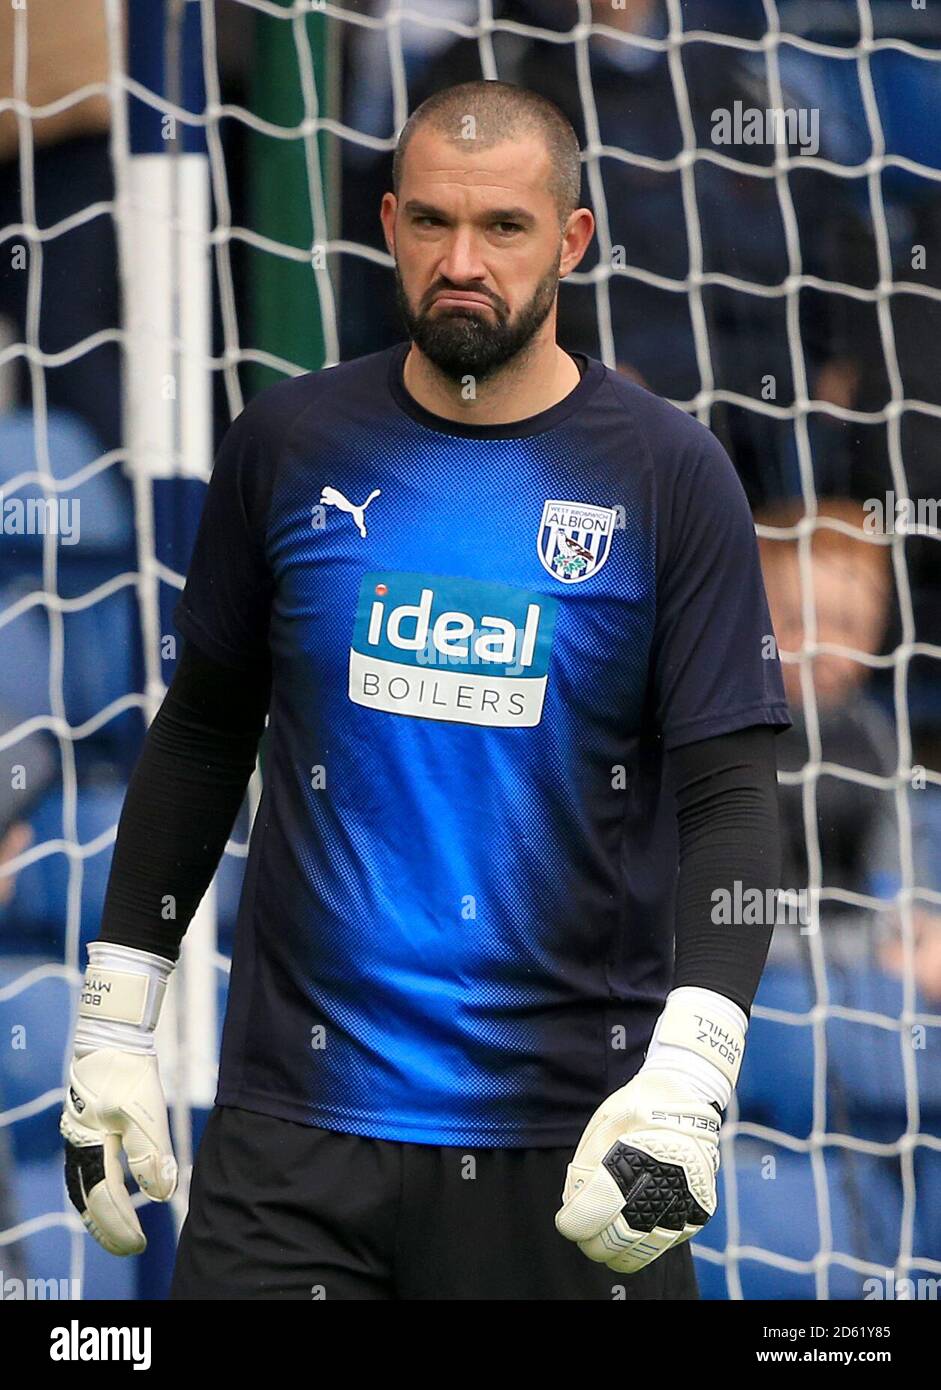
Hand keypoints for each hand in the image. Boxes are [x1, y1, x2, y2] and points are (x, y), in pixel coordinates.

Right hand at [61, 1048, 176, 1255]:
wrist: (113, 1038)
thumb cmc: (129, 1073)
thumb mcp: (146, 1113)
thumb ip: (152, 1154)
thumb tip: (162, 1195)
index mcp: (90, 1146)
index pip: (104, 1199)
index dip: (121, 1225)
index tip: (139, 1245)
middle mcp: (79, 1146)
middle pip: (88, 1200)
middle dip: (108, 1227)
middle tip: (130, 1248)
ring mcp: (80, 1137)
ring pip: (84, 1187)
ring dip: (100, 1213)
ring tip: (118, 1232)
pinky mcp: (87, 1127)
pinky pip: (87, 1171)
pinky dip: (97, 1191)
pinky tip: (110, 1195)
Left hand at [555, 986, 746, 1273]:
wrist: (688, 1096)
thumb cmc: (636, 1108)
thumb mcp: (602, 1127)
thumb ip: (585, 1169)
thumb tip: (573, 1210)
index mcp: (636, 1156)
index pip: (595, 1211)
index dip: (573, 1224)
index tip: (566, 1222)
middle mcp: (666, 1183)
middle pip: (617, 1239)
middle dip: (592, 1242)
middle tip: (582, 1232)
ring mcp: (686, 1201)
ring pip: (642, 1250)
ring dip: (616, 1252)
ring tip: (603, 1238)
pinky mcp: (699, 1211)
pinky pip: (665, 1242)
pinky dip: (643, 1242)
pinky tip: (631, 1229)